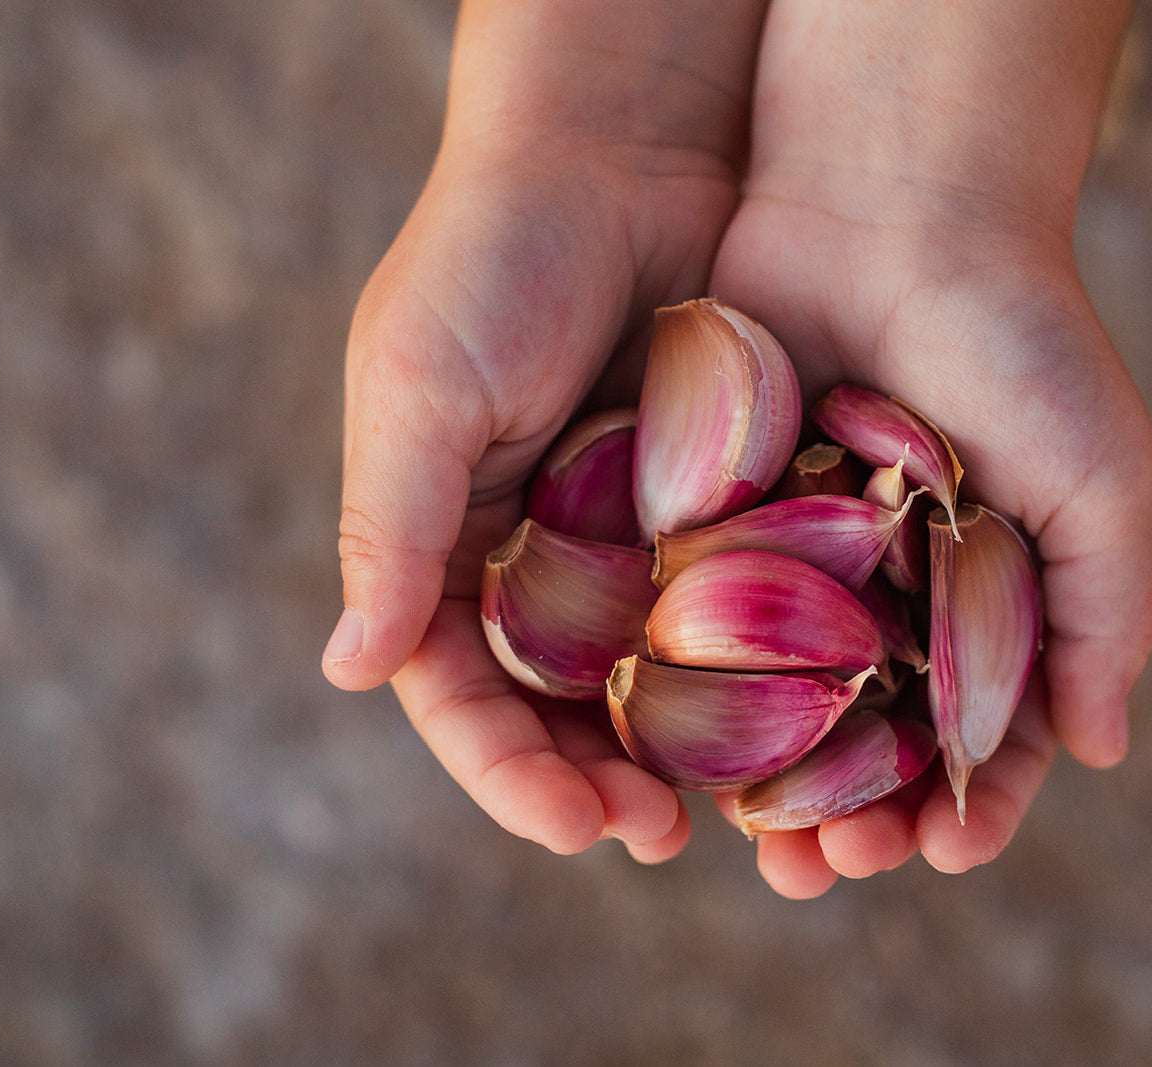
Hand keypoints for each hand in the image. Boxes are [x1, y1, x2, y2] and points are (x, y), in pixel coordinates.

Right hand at [322, 0, 767, 860]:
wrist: (623, 144)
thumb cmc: (496, 255)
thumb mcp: (423, 384)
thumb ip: (392, 524)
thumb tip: (345, 667)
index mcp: (452, 545)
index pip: (460, 692)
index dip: (507, 770)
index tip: (572, 825)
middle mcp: (542, 559)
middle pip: (565, 709)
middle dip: (602, 783)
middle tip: (662, 837)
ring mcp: (635, 538)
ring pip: (658, 678)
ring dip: (690, 753)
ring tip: (744, 813)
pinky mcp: (723, 503)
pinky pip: (741, 608)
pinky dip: (763, 666)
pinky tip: (806, 711)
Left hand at [705, 0, 1151, 896]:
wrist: (892, 200)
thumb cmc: (1018, 335)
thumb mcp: (1099, 478)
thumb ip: (1108, 614)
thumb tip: (1101, 752)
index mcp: (984, 594)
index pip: (979, 734)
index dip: (969, 802)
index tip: (948, 852)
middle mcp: (886, 590)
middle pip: (867, 741)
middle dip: (855, 814)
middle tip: (832, 866)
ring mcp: (796, 559)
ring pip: (774, 705)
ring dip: (767, 785)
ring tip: (758, 846)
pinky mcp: (714, 517)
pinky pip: (697, 625)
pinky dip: (692, 693)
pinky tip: (677, 748)